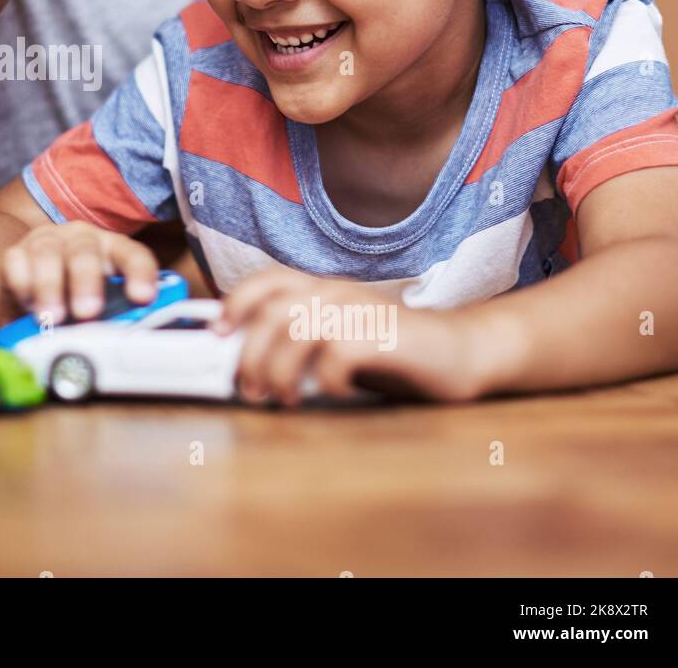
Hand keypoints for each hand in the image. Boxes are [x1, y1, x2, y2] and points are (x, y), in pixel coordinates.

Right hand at [0, 221, 158, 324]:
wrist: (33, 298)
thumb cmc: (76, 307)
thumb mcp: (101, 313)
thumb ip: (114, 322)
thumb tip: (122, 350)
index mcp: (113, 250)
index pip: (132, 254)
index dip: (140, 273)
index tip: (142, 298)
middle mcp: (81, 240)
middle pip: (86, 251)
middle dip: (87, 281)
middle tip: (87, 312)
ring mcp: (46, 242)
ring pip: (48, 253)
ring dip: (50, 286)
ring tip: (52, 317)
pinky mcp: (16, 254)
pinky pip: (16, 261)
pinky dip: (22, 284)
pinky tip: (27, 306)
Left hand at [217, 265, 489, 405]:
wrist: (460, 350)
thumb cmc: (391, 349)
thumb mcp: (337, 338)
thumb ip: (297, 341)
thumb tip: (245, 362)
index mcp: (322, 287)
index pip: (266, 280)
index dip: (235, 303)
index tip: (217, 333)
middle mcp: (337, 292)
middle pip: (271, 314)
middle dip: (250, 355)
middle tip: (250, 389)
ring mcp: (359, 311)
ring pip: (295, 333)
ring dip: (279, 372)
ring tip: (283, 398)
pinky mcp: (383, 337)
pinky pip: (335, 356)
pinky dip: (325, 381)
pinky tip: (336, 392)